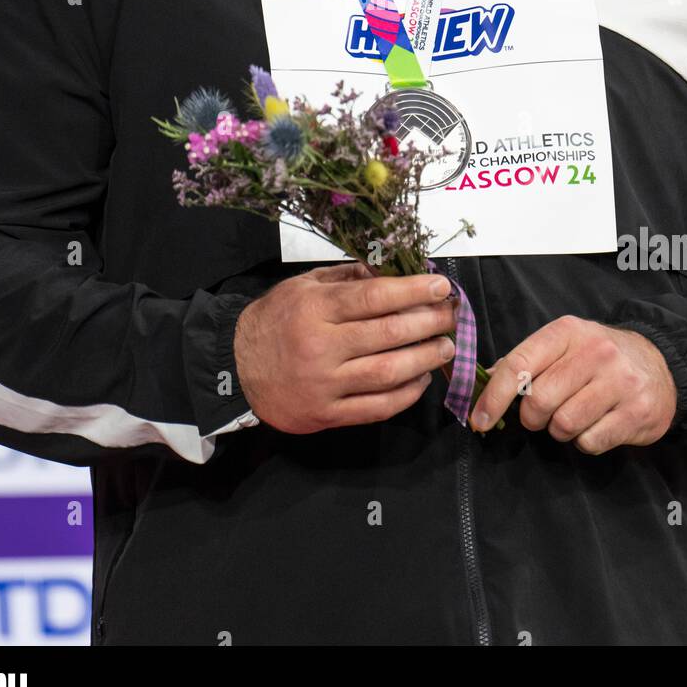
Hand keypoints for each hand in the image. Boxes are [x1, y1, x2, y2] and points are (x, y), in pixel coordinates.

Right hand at [233, 261, 458, 433]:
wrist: (235, 367)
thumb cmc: (275, 320)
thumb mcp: (303, 286)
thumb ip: (347, 278)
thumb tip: (391, 272)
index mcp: (315, 308)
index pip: (374, 297)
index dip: (413, 290)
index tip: (440, 287)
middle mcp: (320, 346)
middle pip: (388, 334)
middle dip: (428, 323)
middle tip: (451, 316)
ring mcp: (324, 384)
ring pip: (388, 372)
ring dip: (424, 359)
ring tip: (444, 347)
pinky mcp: (325, 414)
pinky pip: (376, 407)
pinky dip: (405, 395)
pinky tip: (421, 380)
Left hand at [469, 315, 676, 451]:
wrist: (660, 364)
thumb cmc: (598, 358)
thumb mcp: (562, 346)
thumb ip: (524, 361)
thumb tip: (484, 383)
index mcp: (567, 332)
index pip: (519, 364)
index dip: (494, 397)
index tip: (480, 420)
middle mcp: (595, 352)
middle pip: (539, 400)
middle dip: (532, 417)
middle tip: (543, 414)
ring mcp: (620, 382)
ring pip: (564, 424)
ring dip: (560, 430)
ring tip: (573, 416)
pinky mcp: (637, 412)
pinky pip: (590, 442)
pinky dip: (585, 441)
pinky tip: (596, 424)